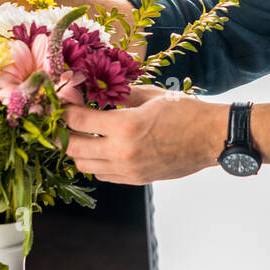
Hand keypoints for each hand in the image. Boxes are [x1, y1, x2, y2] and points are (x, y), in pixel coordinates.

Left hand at [63, 88, 228, 183]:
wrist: (212, 138)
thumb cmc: (186, 111)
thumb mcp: (150, 95)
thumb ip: (119, 95)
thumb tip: (94, 90)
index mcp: (125, 126)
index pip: (77, 122)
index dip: (62, 112)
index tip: (56, 104)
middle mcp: (122, 152)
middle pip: (73, 149)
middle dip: (60, 135)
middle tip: (56, 123)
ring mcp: (128, 170)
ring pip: (85, 166)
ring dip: (76, 150)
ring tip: (77, 136)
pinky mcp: (136, 179)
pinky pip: (103, 175)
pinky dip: (94, 162)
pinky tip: (99, 148)